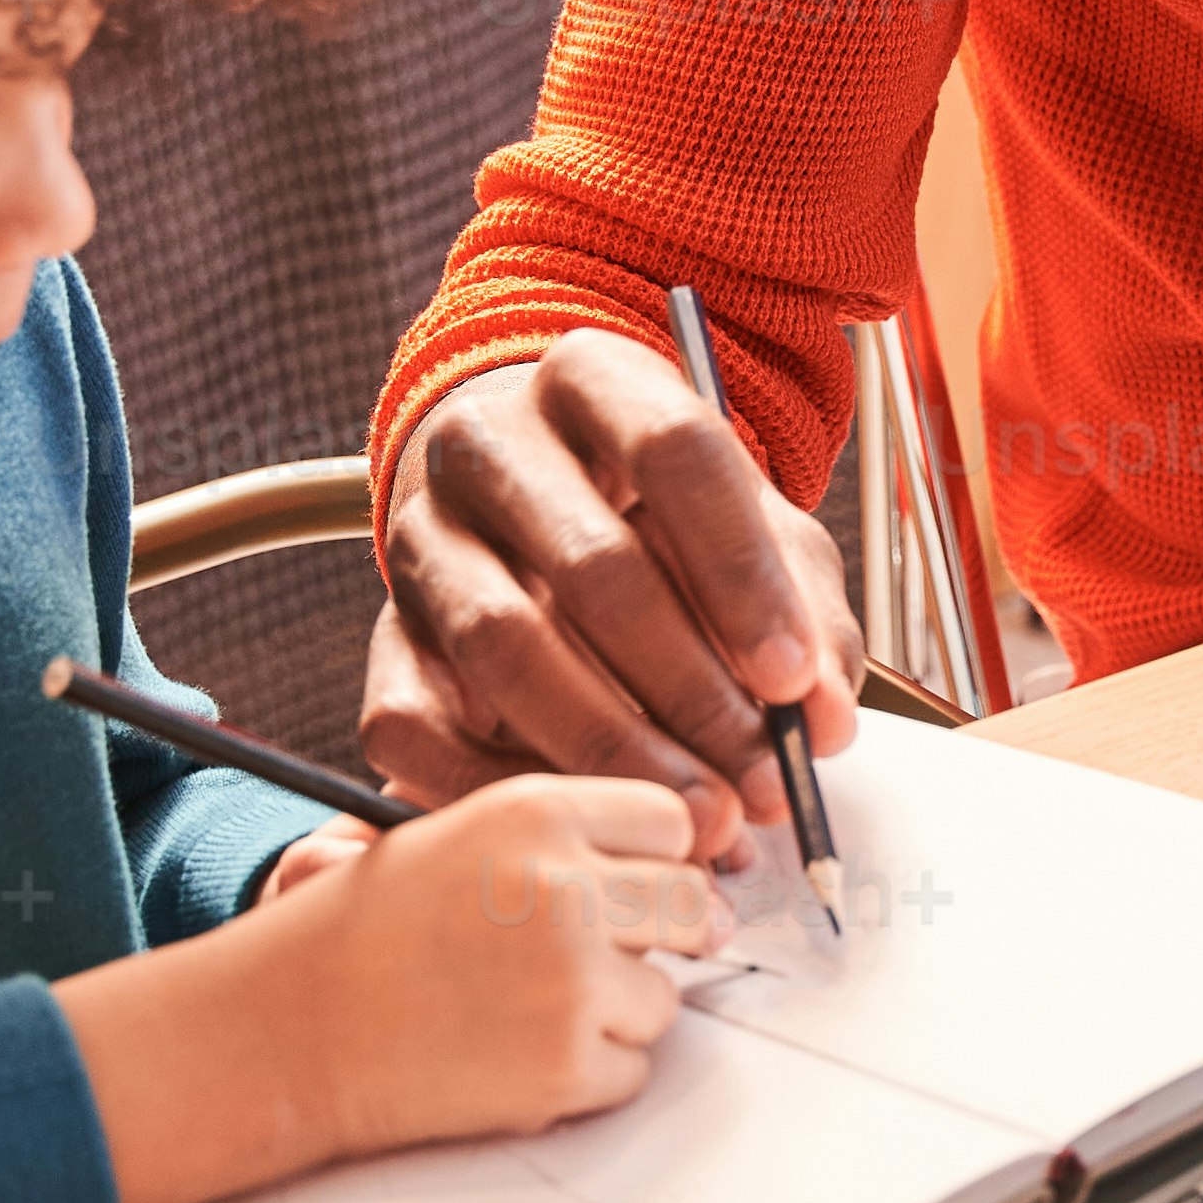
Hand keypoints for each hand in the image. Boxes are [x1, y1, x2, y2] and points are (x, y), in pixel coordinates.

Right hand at [57, 778, 717, 1202]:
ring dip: (616, 1011)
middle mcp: (563, 887)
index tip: (644, 883)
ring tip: (523, 1009)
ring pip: (663, 998)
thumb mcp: (446, 836)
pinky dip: (586, 1074)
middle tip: (625, 953)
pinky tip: (511, 1055)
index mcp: (533, 810)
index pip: (669, 821)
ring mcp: (570, 983)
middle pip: (693, 905)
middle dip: (673, 932)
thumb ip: (552, 836)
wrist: (284, 1031)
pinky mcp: (564, 1067)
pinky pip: (630, 1071)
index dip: (659, 857)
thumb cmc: (354, 933)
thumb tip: (680, 855)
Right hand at [365, 336, 863, 854]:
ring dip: (611, 750)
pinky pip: (418, 724)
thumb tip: (818, 722)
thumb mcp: (759, 536)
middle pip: (591, 565)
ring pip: (504, 647)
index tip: (793, 681)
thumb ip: (807, 618)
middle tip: (757, 788)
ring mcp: (421, 538)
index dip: (740, 574)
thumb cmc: (666, 525)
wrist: (530, 506)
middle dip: (690, 693)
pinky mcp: (385, 635)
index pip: (674, 451)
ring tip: (698, 822)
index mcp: (593, 380)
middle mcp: (487, 443)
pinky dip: (501, 785)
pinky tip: (585, 819)